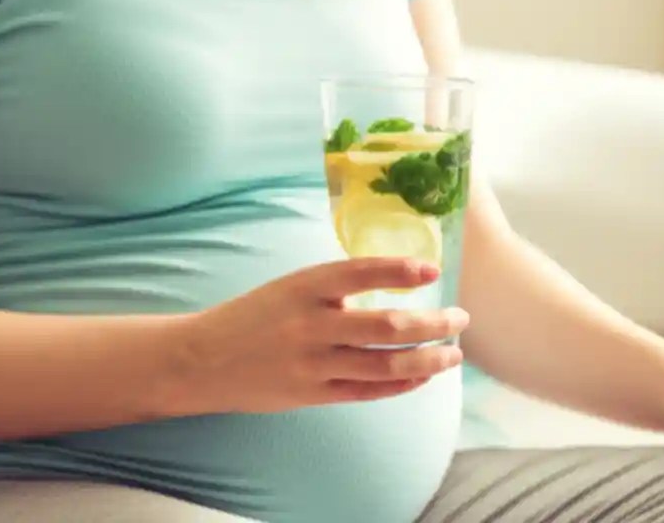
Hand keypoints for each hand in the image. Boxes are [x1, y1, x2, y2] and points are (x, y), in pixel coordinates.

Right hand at [181, 258, 468, 413]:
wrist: (203, 359)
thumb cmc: (255, 316)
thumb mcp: (291, 287)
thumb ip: (335, 288)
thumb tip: (395, 284)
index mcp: (304, 287)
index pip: (361, 272)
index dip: (401, 270)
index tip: (435, 269)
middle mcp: (310, 324)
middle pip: (386, 325)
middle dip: (432, 323)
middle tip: (460, 318)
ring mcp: (312, 363)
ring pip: (385, 364)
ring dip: (427, 359)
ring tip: (453, 353)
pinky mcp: (311, 394)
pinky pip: (368, 391)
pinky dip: (402, 384)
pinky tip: (424, 376)